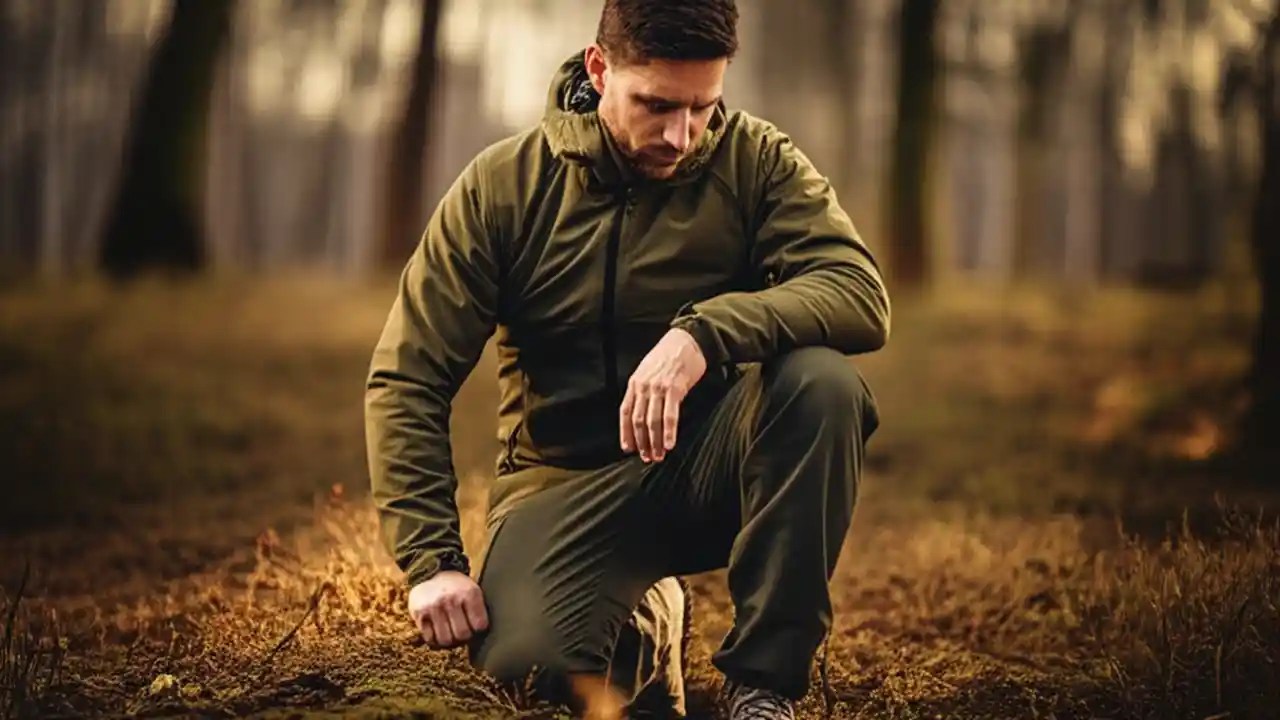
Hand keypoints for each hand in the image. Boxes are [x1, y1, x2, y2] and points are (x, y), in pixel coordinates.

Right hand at [407, 570, 488, 648]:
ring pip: (445, 640)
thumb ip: (479, 609)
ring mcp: (434, 606)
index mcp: (469, 593)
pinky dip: (433, 638)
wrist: (430, 573)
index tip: (474, 625)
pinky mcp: (419, 613)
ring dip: (448, 639)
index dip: (477, 629)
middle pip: (462, 635)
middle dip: (463, 636)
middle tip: (460, 630)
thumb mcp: (472, 591)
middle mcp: (452, 599)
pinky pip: (429, 638)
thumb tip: (481, 636)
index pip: (479, 625)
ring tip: (449, 631)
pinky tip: (437, 629)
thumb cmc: (456, 588)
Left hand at [620, 328, 706, 462]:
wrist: (687, 340)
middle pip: (638, 421)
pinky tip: (670, 444)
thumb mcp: (647, 370)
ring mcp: (658, 388)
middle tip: (647, 457)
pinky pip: (670, 415)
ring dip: (655, 442)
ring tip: (659, 456)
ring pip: (652, 421)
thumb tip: (641, 412)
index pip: (626, 413)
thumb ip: (642, 389)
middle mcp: (643, 386)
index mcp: (635, 383)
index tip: (628, 449)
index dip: (626, 433)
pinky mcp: (674, 389)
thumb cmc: (668, 356)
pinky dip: (669, 432)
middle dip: (641, 442)